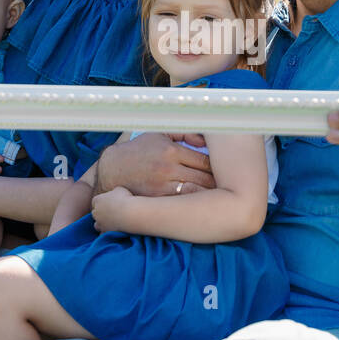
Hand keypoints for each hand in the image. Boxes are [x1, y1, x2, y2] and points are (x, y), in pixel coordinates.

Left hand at [91, 186, 133, 233]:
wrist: (129, 213)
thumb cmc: (125, 198)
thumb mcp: (120, 189)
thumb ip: (114, 192)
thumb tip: (114, 194)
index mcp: (97, 200)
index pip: (95, 201)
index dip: (102, 202)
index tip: (109, 203)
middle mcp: (95, 212)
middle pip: (95, 213)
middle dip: (101, 213)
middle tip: (111, 213)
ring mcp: (99, 223)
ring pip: (96, 225)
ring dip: (102, 224)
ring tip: (111, 223)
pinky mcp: (104, 232)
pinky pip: (102, 234)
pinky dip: (106, 233)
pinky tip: (113, 231)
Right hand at [96, 132, 214, 195]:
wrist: (110, 172)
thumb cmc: (138, 152)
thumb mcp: (158, 135)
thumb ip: (183, 133)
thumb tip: (205, 141)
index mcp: (171, 151)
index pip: (206, 161)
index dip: (219, 168)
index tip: (224, 173)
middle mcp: (168, 168)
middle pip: (205, 179)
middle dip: (219, 183)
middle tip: (228, 187)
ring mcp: (162, 186)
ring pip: (197, 193)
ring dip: (210, 196)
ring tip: (219, 198)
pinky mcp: (156, 201)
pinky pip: (183, 205)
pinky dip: (195, 205)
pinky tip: (202, 206)